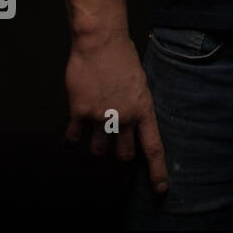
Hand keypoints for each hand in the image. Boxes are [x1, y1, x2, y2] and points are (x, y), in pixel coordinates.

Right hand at [63, 29, 168, 192]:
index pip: (153, 148)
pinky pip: (73, 138)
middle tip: (117, 149)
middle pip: (123, 155)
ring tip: (96, 136)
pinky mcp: (79, 112)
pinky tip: (72, 137)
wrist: (101, 43)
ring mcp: (100, 118)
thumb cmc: (123, 59)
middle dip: (120, 156)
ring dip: (97, 148)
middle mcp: (124, 119)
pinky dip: (71, 139)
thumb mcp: (140, 85)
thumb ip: (136, 107)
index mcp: (144, 111)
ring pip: (98, 151)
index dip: (157, 171)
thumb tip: (132, 123)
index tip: (160, 189)